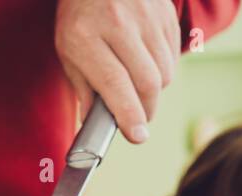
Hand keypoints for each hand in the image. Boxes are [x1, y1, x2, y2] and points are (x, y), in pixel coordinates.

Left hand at [55, 0, 180, 142]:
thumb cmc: (80, 14)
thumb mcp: (68, 48)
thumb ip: (83, 87)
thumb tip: (93, 124)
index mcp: (86, 37)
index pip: (115, 84)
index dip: (129, 115)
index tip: (137, 136)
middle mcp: (118, 24)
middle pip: (147, 82)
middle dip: (146, 110)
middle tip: (138, 120)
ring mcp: (145, 15)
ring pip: (165, 71)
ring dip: (155, 91)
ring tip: (140, 89)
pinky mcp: (164, 11)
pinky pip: (173, 54)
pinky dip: (164, 69)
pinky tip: (147, 65)